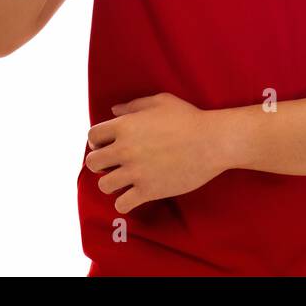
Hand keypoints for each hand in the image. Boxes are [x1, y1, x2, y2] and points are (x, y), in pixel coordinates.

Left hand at [85, 93, 230, 213]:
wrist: (212, 142)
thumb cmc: (189, 118)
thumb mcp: (160, 102)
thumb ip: (133, 105)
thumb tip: (114, 111)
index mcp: (125, 126)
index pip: (92, 136)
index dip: (97, 142)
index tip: (108, 146)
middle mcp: (125, 149)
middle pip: (92, 163)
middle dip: (100, 164)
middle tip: (114, 164)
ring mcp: (136, 171)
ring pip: (104, 185)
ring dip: (111, 183)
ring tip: (124, 181)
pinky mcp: (148, 190)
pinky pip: (122, 204)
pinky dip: (124, 202)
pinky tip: (134, 195)